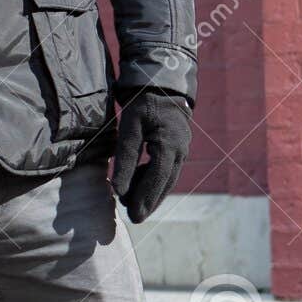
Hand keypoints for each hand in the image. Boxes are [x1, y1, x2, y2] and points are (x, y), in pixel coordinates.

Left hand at [111, 88, 191, 222]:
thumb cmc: (142, 103)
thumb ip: (125, 159)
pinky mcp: (178, 147)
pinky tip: (139, 184)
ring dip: (152, 193)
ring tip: (132, 204)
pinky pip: (168, 169)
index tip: (134, 216)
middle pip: (165, 183)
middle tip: (133, 218)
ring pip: (168, 179)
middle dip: (149, 202)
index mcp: (170, 144)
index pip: (157, 179)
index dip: (146, 199)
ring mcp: (182, 148)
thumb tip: (119, 190)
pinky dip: (154, 180)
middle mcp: (180, 150)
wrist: (161, 83)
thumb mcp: (129, 127)